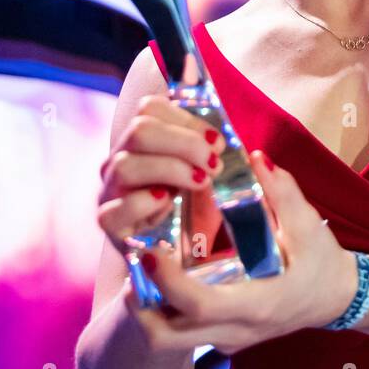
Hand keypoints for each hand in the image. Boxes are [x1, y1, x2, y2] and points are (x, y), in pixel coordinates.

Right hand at [97, 86, 225, 256]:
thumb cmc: (206, 212)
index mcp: (146, 142)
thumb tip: (257, 157)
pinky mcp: (111, 224)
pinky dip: (145, 203)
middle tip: (214, 165)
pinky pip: (114, 208)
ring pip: (125, 164)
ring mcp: (111, 191)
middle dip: (185, 143)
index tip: (218, 142)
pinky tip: (168, 204)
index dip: (188, 120)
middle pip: (139, 129)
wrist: (193, 260)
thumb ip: (240, 167)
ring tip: (200, 183)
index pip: (150, 108)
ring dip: (171, 169)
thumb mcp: (225, 182)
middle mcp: (122, 160)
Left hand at [123, 149, 359, 356]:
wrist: (336, 297)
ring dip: (145, 309)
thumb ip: (282, 191)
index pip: (198, 304)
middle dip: (138, 306)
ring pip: (167, 341)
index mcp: (257, 303)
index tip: (148, 248)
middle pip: (165, 338)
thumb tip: (255, 158)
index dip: (165, 280)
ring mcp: (228, 339)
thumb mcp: (308, 224)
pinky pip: (182, 332)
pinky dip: (164, 309)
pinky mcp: (223, 339)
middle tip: (135, 262)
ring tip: (145, 268)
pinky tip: (166, 275)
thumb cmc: (321, 261)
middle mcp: (236, 329)